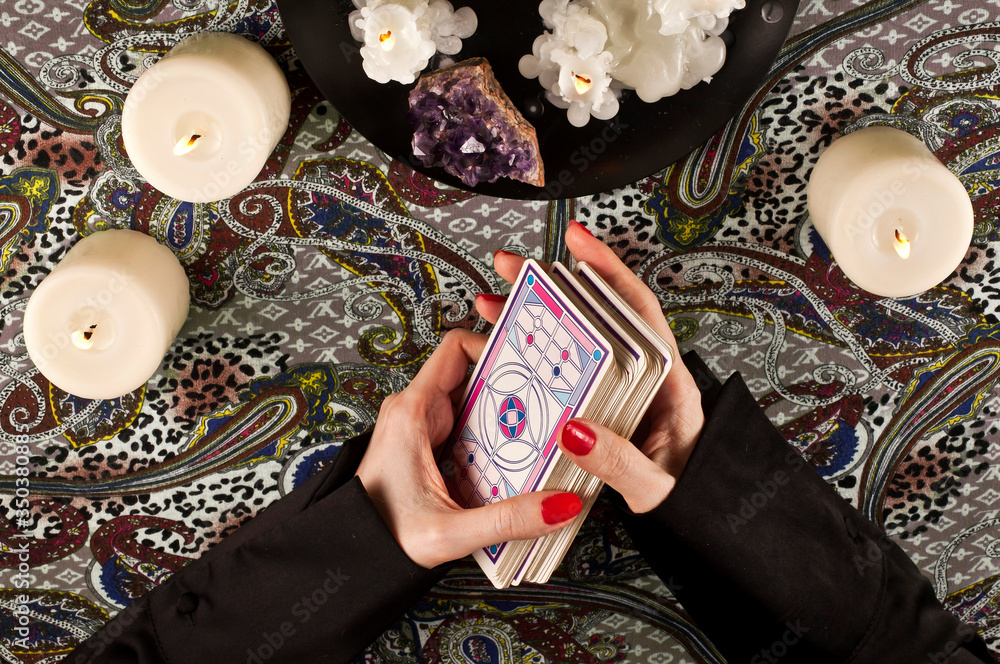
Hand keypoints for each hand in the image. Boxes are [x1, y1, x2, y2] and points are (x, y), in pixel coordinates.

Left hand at [356, 329, 583, 568]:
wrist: (353, 560)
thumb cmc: (380, 538)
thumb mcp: (449, 533)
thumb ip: (508, 520)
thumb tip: (559, 504)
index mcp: (411, 413)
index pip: (457, 349)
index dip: (495, 346)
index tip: (530, 365)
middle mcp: (413, 412)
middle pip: (473, 377)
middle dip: (512, 389)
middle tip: (549, 405)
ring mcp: (419, 428)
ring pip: (472, 405)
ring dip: (505, 419)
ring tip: (540, 434)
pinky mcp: (425, 447)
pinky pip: (466, 429)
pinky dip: (492, 440)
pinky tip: (514, 460)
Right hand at [477, 221, 704, 512]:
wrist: (704, 526)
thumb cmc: (691, 502)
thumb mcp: (658, 490)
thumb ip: (622, 464)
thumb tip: (576, 430)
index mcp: (669, 386)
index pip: (637, 312)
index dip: (607, 272)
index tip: (577, 242)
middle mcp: (644, 380)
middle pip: (597, 316)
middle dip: (552, 286)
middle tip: (513, 267)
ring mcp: (620, 393)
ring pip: (575, 343)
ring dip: (534, 320)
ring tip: (493, 301)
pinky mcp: (602, 411)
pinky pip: (567, 375)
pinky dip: (536, 360)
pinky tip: (504, 354)